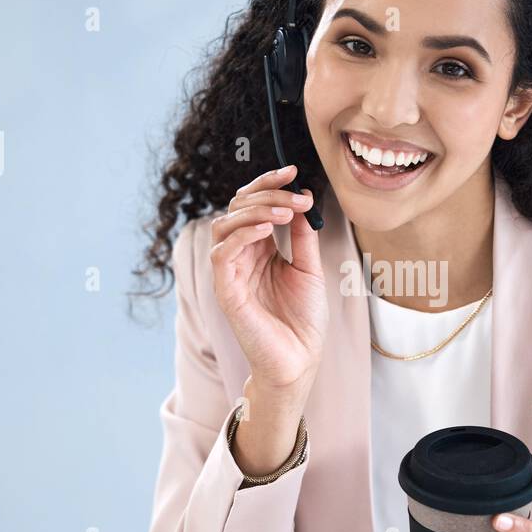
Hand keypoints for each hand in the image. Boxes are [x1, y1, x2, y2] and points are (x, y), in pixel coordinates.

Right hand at [210, 165, 326, 395]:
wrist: (300, 360)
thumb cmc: (303, 320)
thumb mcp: (310, 268)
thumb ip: (302, 235)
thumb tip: (304, 199)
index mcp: (260, 249)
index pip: (254, 205)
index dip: (269, 184)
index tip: (294, 171)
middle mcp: (241, 256)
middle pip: (237, 208)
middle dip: (267, 194)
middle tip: (297, 195)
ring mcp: (230, 273)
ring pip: (224, 225)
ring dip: (254, 210)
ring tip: (285, 211)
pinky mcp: (225, 291)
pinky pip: (221, 254)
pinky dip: (241, 235)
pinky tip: (265, 228)